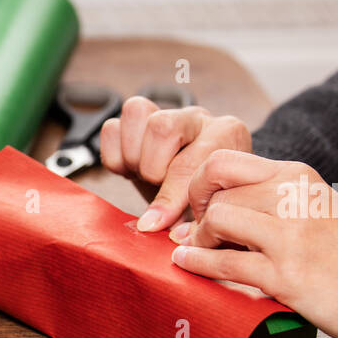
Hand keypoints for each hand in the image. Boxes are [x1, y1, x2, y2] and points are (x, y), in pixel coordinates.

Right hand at [98, 98, 251, 232]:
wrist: (199, 195)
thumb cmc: (207, 203)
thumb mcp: (207, 214)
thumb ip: (189, 222)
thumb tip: (153, 225)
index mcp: (226, 134)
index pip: (189, 160)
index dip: (170, 196)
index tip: (156, 223)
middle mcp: (196, 118)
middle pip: (161, 125)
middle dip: (151, 167)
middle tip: (156, 187)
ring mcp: (165, 115)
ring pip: (135, 112)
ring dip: (132, 155)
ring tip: (143, 176)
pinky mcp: (137, 123)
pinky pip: (111, 128)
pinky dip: (114, 155)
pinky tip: (131, 171)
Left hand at [170, 151, 337, 337]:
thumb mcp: (317, 208)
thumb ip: (272, 200)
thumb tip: (213, 205)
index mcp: (299, 177)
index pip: (225, 160)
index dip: (200, 183)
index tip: (199, 204)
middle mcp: (296, 198)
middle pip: (218, 194)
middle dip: (197, 217)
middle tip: (196, 235)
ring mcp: (291, 236)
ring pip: (218, 220)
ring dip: (198, 240)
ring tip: (198, 250)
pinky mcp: (286, 275)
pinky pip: (225, 263)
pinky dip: (197, 263)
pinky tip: (186, 263)